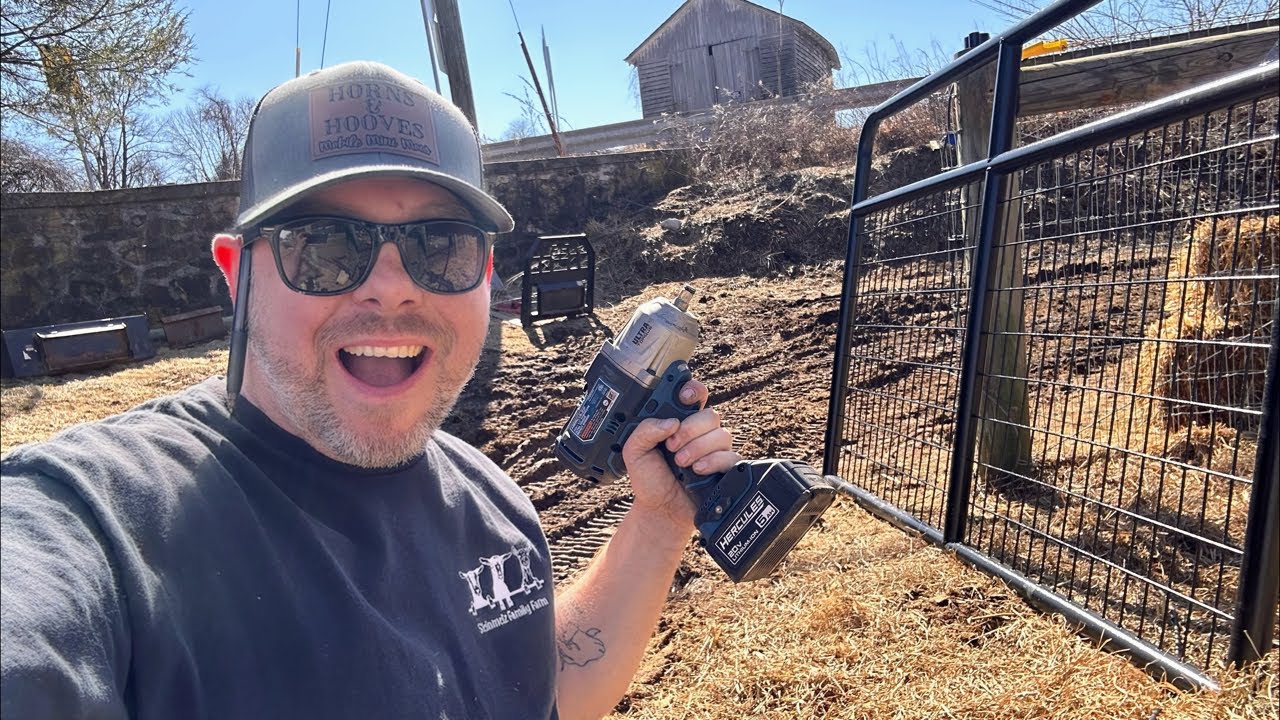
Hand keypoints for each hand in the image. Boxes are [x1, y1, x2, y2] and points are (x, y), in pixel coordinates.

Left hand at [621, 380, 740, 532]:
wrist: (660, 510)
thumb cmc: (649, 480)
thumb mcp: (635, 452)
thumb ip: (645, 431)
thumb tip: (671, 422)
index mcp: (679, 423)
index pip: (694, 396)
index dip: (693, 390)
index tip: (684, 397)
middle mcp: (699, 433)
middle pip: (710, 415)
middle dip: (690, 429)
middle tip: (672, 446)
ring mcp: (714, 450)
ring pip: (722, 434)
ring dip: (698, 448)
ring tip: (681, 463)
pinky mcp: (724, 468)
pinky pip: (731, 456)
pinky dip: (713, 461)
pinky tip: (697, 470)